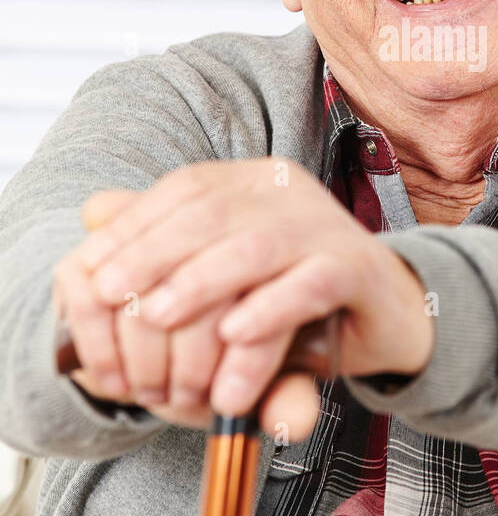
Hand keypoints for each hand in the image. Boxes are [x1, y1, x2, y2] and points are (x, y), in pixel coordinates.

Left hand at [61, 160, 434, 435]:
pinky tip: (233, 334)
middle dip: (152, 255)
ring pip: (255, 246)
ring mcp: (327, 225)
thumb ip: (165, 240)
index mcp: (254, 181)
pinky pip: (310, 284)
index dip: (133, 227)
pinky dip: (268, 309)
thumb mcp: (223, 269)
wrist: (387, 315)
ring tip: (159, 319)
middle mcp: (290, 191)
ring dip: (200, 283)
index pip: (185, 190)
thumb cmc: (292, 295)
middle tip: (111, 297)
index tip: (91, 270)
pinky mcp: (358, 269)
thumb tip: (92, 210)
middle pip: (211, 213)